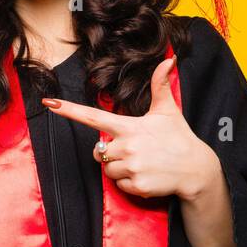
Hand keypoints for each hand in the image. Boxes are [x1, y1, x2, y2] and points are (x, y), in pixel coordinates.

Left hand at [42, 55, 220, 201]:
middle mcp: (127, 146)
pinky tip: (146, 176)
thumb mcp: (168, 111)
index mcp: (129, 126)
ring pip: (107, 170)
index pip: (93, 116)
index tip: (50, 103)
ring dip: (119, 169)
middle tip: (134, 151)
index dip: (69, 110)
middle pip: (98, 152)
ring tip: (142, 163)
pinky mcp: (136, 185)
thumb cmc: (179, 138)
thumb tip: (167, 60)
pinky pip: (119, 186)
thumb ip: (161, 86)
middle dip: (110, 153)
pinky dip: (129, 184)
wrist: (197, 170)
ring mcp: (131, 166)